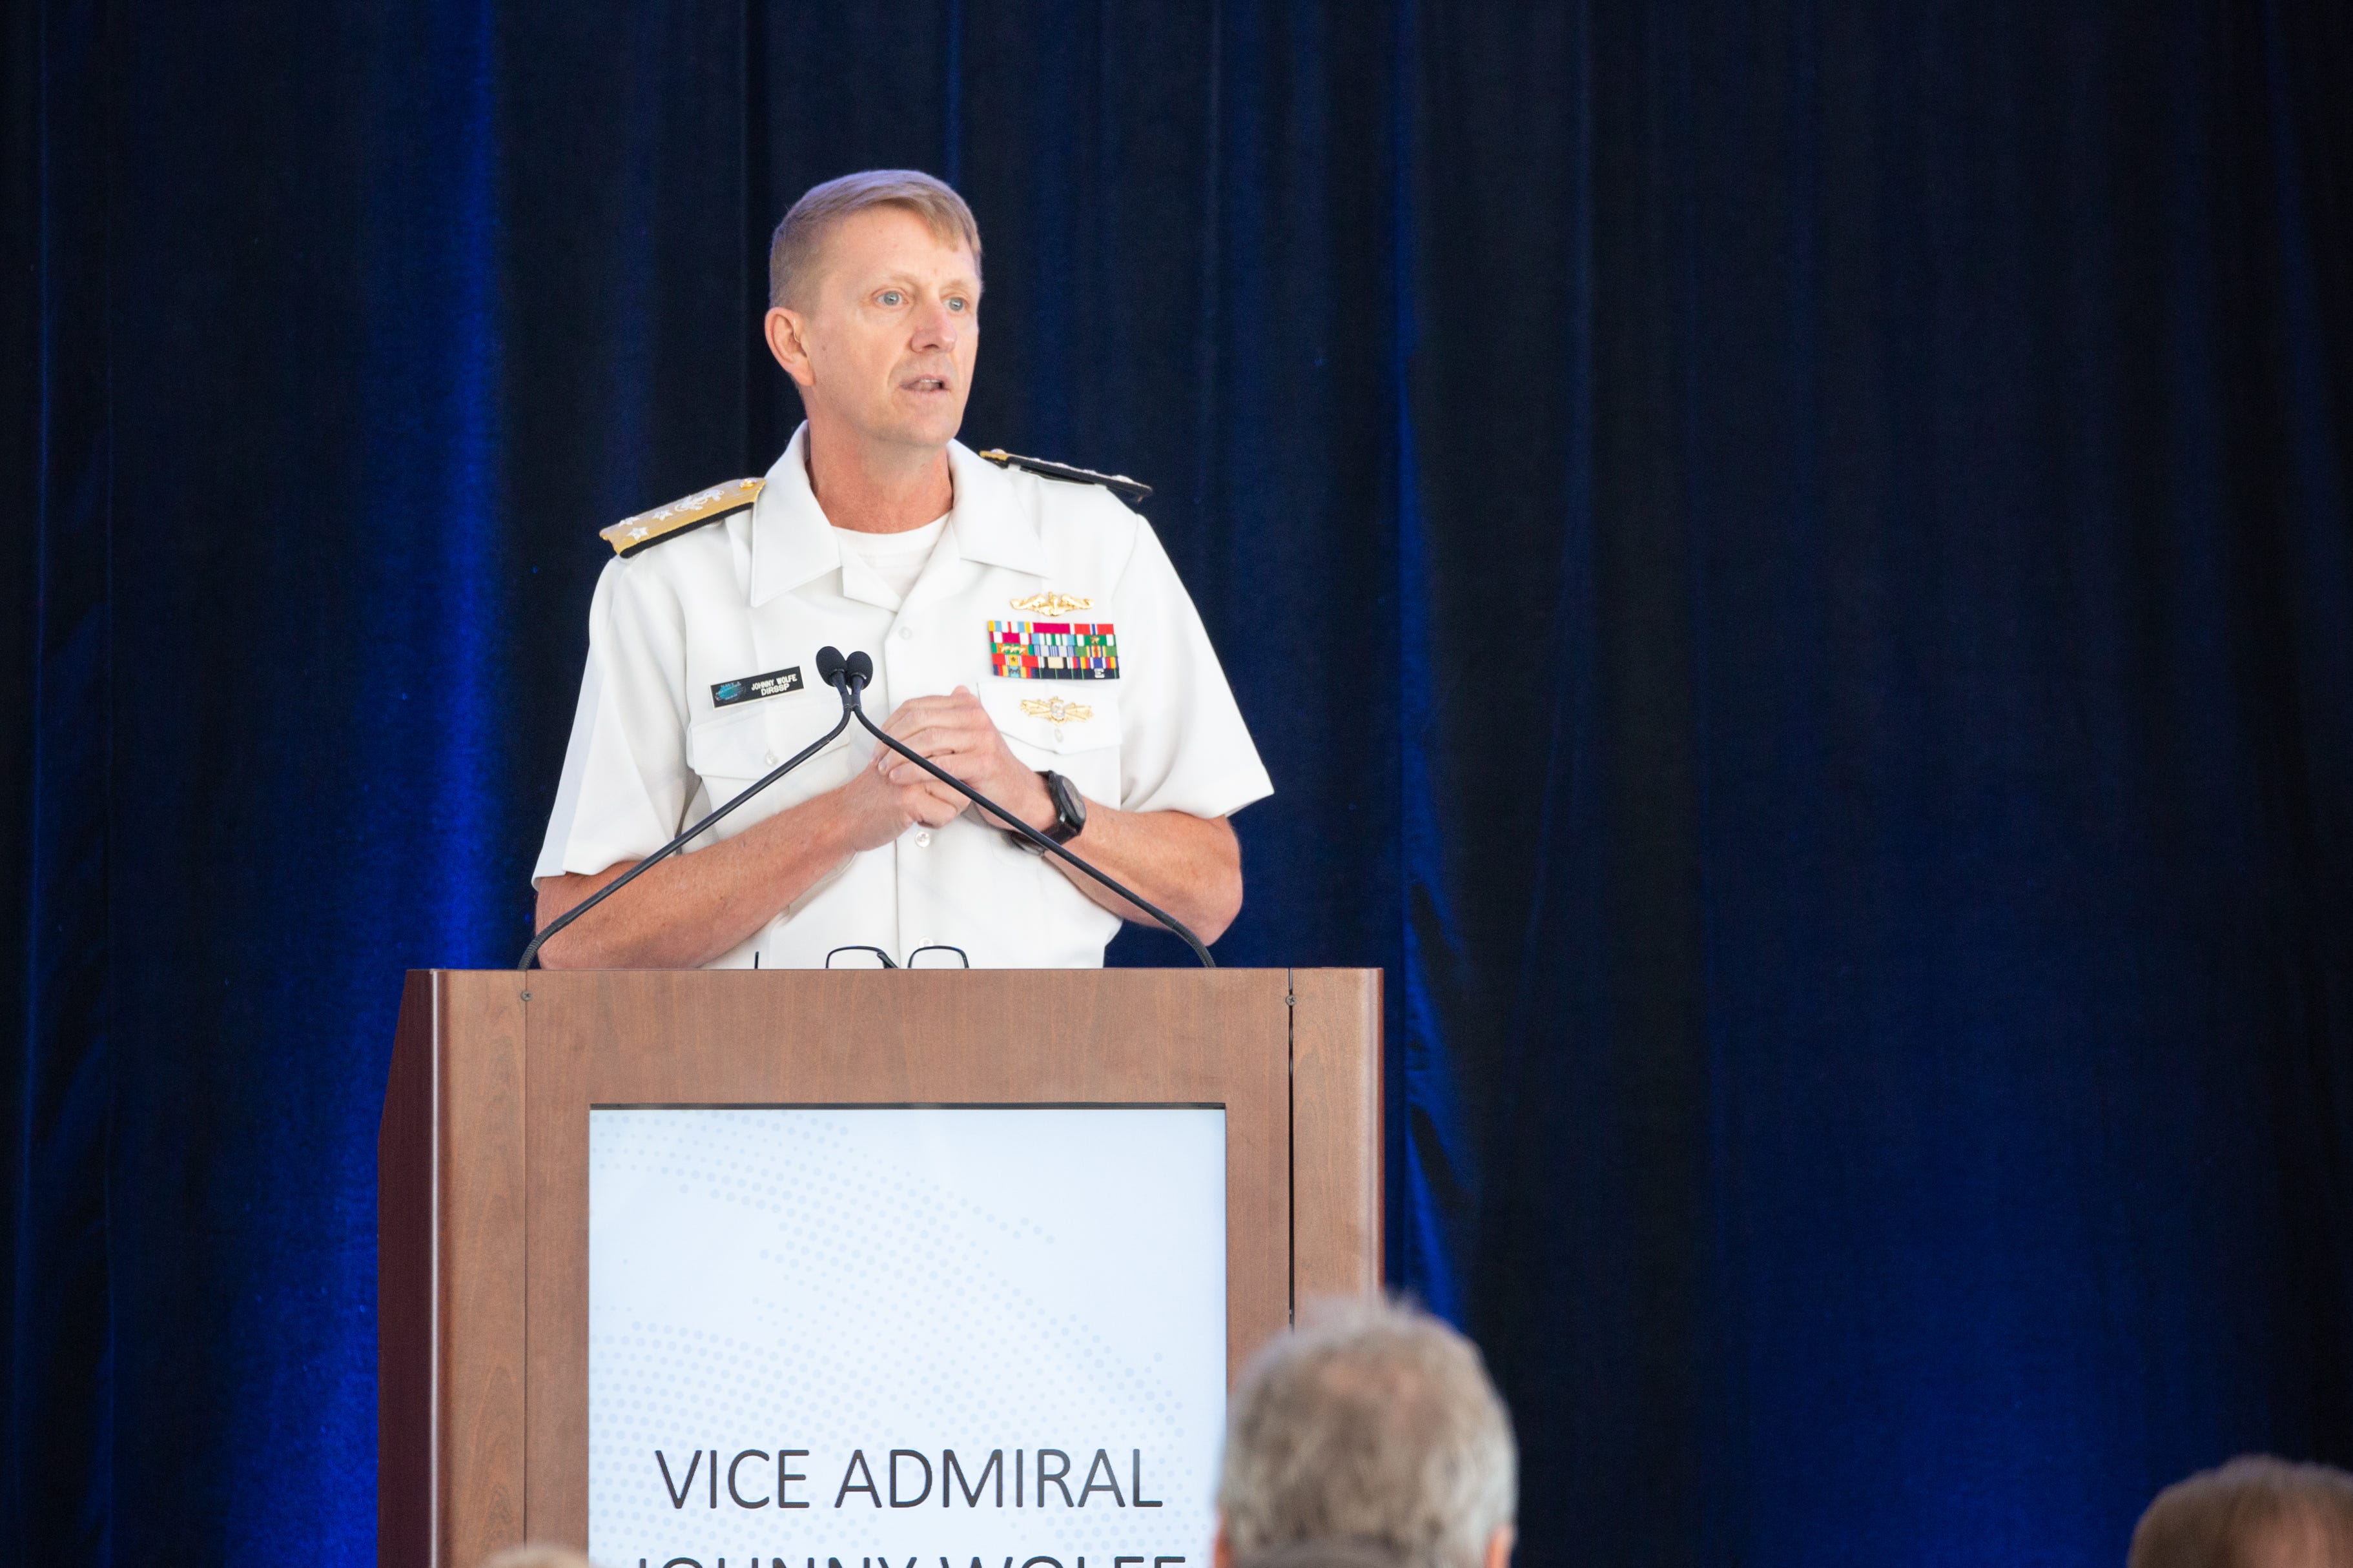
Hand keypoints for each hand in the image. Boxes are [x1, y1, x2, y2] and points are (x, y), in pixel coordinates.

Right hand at [827, 734, 966, 853]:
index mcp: (913, 743)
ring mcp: (912, 776)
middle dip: (956, 791)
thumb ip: (930, 752)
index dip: (957, 772)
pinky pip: (947, 814)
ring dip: (947, 808)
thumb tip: (964, 749)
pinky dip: (936, 822)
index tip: (944, 782)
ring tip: (924, 806)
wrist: (846, 815)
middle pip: (963, 771)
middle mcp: (913, 755)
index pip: (958, 751)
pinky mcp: (910, 800)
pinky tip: (917, 817)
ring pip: (961, 795)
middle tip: (933, 797)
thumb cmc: (875, 793)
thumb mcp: (904, 763)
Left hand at [876, 687, 1057, 833]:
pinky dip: (915, 771)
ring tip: (886, 769)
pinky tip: (902, 777)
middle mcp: (974, 716)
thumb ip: (942, 720)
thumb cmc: (984, 766)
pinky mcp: (983, 761)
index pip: (918, 706)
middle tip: (878, 757)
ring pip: (928, 740)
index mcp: (966, 705)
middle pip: (920, 720)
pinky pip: (941, 764)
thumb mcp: (962, 736)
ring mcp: (981, 737)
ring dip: (900, 755)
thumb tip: (914, 708)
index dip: (892, 723)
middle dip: (892, 739)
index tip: (878, 742)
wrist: (1014, 790)